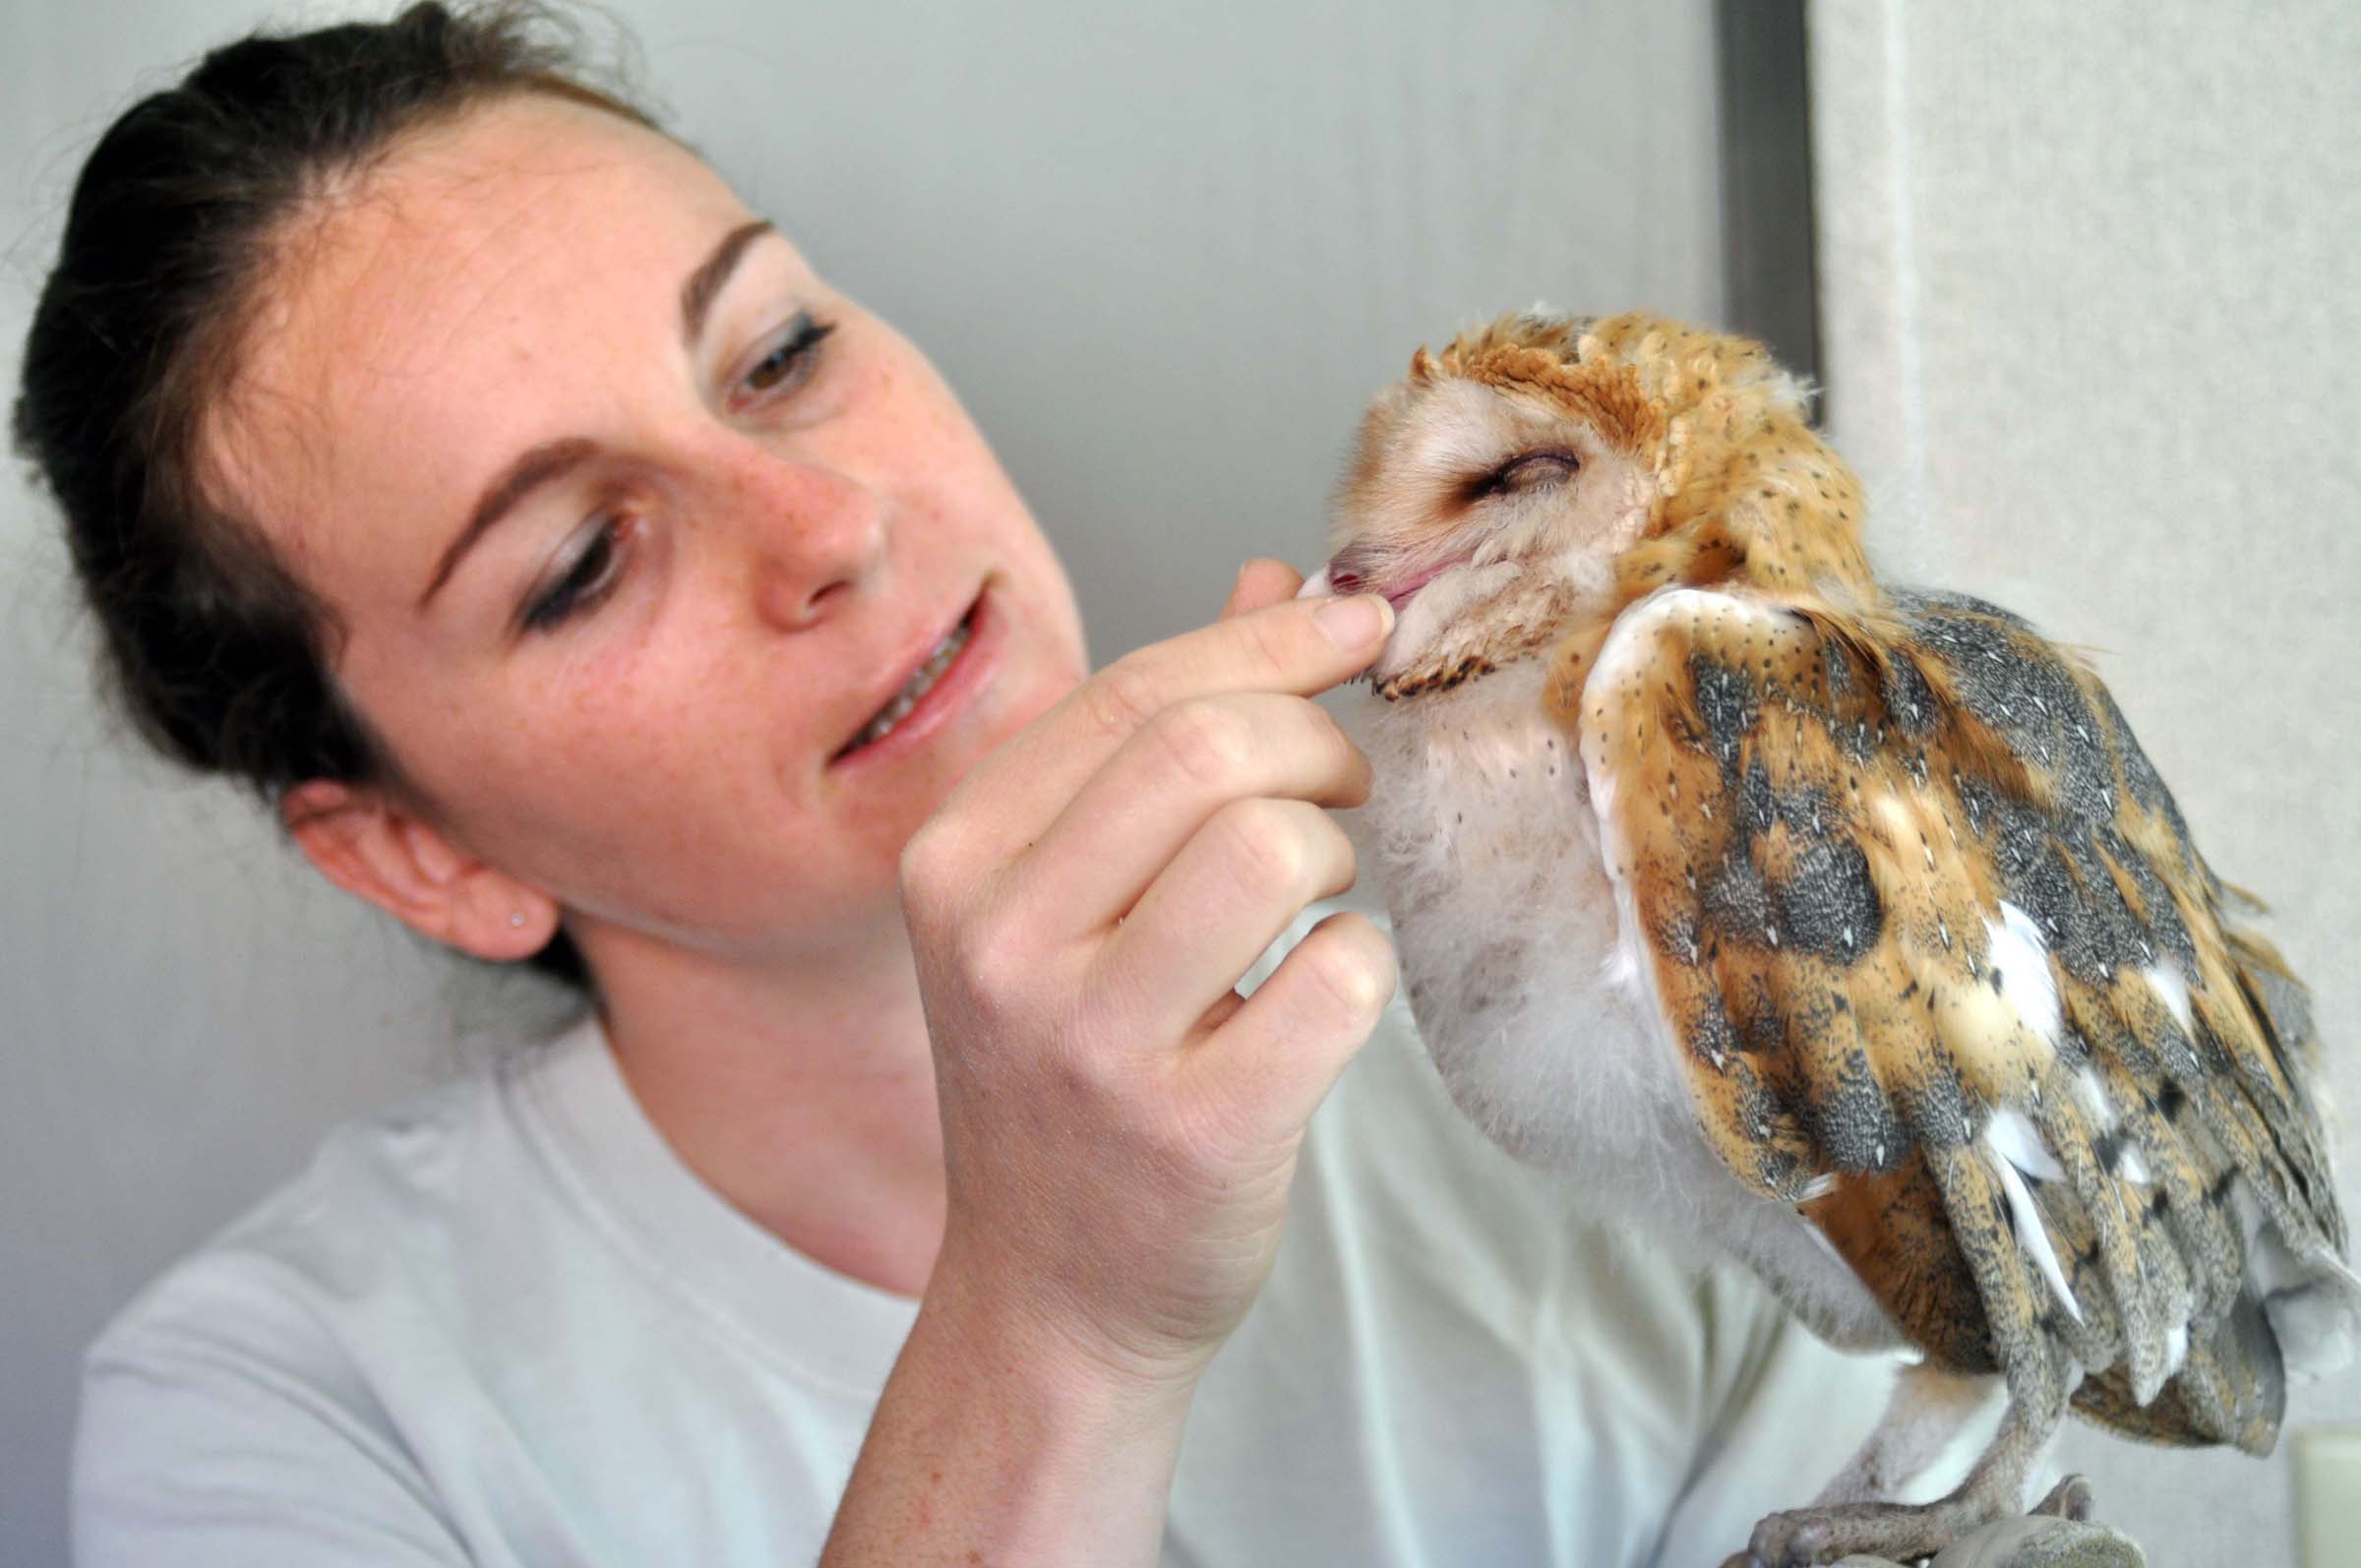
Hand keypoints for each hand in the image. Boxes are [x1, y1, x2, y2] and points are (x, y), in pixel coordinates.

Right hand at [897, 557, 1397, 1388]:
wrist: (1049, 1297)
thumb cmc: (1069, 1077)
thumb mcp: (1065, 900)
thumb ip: (1157, 738)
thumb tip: (1281, 581)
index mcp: (956, 862)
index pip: (1137, 690)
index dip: (1271, 639)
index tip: (1358, 625)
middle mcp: (1002, 942)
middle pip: (1211, 747)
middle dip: (1318, 739)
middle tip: (1345, 787)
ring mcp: (1091, 1042)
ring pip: (1278, 847)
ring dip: (1338, 856)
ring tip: (1314, 904)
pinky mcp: (1194, 1131)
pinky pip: (1341, 975)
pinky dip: (1361, 968)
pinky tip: (1318, 1000)